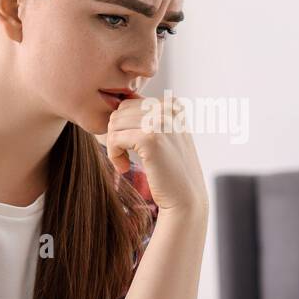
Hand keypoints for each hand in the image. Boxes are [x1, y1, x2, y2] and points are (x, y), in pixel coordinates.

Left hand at [104, 92, 207, 213]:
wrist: (185, 197)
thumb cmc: (169, 168)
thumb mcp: (163, 135)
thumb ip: (146, 117)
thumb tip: (118, 101)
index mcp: (172, 104)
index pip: (128, 105)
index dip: (122, 128)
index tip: (129, 147)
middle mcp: (169, 108)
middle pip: (118, 113)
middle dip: (115, 136)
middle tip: (124, 156)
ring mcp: (161, 121)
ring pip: (113, 125)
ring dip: (113, 147)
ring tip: (125, 162)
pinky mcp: (150, 138)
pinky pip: (114, 139)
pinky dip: (114, 155)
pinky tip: (125, 167)